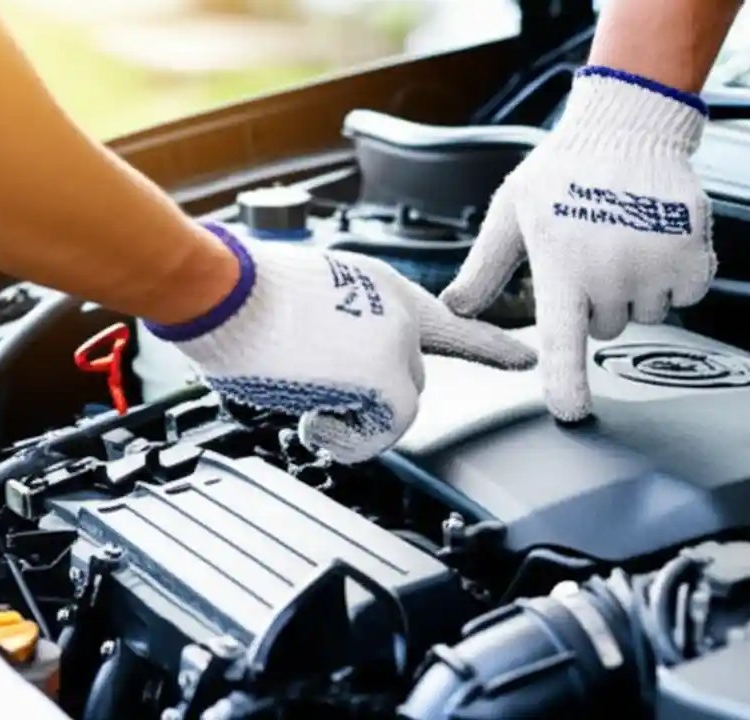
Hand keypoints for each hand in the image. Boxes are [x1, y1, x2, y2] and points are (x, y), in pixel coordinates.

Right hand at [144, 223, 535, 462]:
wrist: (224, 290)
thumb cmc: (243, 297)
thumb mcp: (308, 303)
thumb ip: (340, 334)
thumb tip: (334, 374)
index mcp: (381, 288)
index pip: (449, 320)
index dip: (489, 344)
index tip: (525, 359)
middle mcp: (398, 311)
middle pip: (409, 381)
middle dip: (366, 402)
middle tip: (318, 398)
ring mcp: (396, 341)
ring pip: (397, 407)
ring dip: (353, 420)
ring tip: (311, 403)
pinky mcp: (385, 374)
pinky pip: (385, 430)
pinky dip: (350, 438)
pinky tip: (315, 418)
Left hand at [440, 66, 716, 421]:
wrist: (627, 127)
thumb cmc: (564, 169)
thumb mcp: (512, 214)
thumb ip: (486, 267)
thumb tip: (456, 308)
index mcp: (562, 267)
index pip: (563, 342)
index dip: (567, 383)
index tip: (570, 412)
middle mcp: (610, 273)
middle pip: (607, 328)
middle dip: (600, 302)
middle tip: (594, 250)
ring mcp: (655, 266)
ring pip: (647, 314)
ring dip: (639, 290)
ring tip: (624, 239)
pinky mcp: (693, 255)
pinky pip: (687, 295)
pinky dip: (678, 276)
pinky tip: (657, 239)